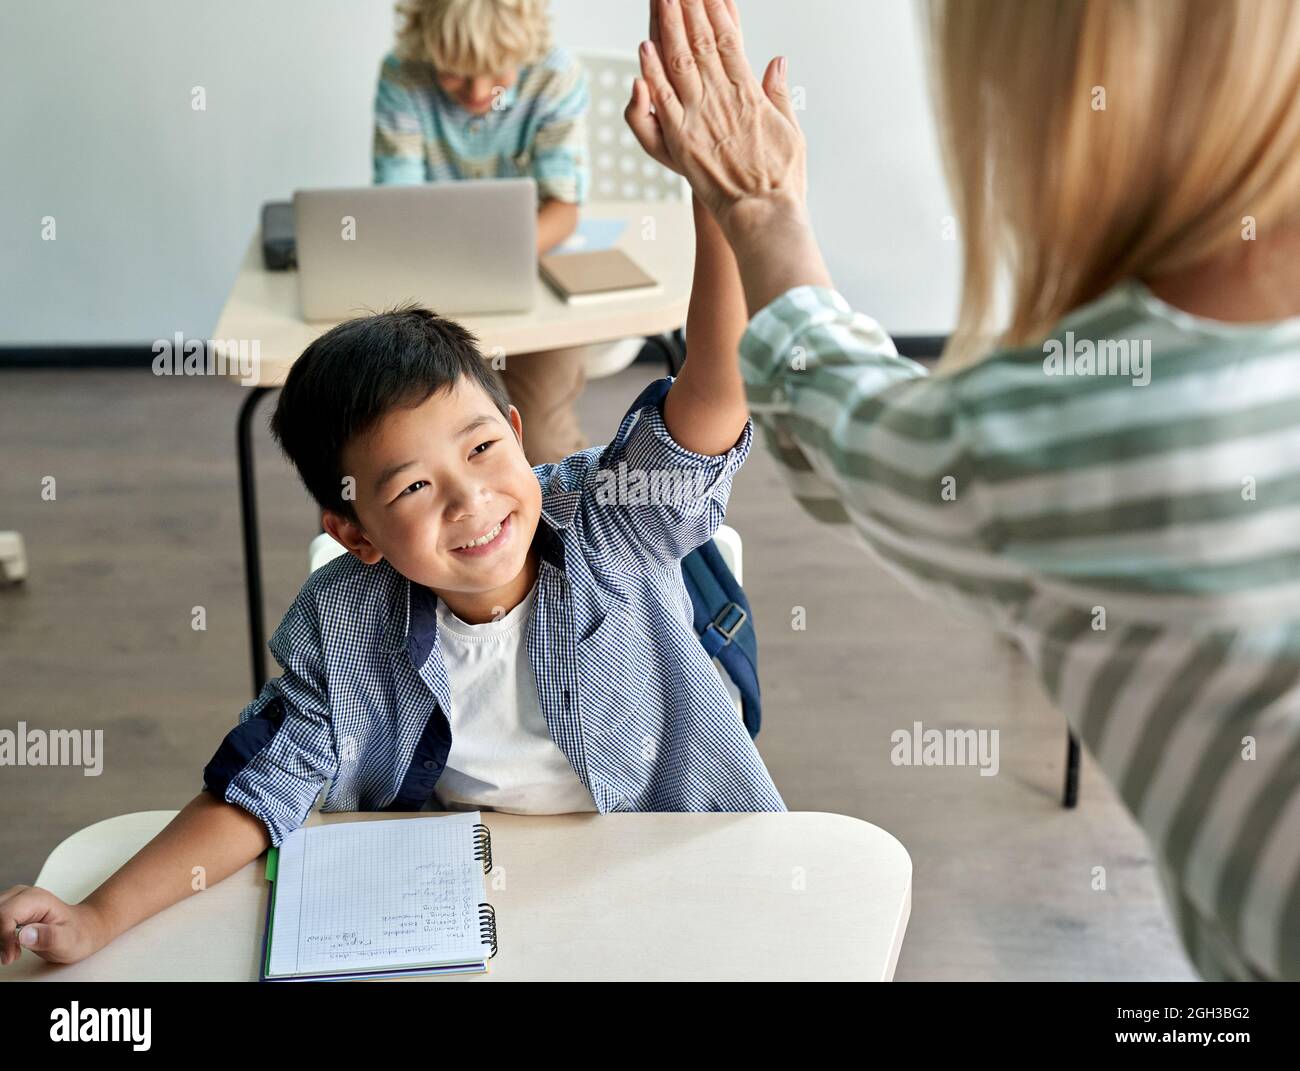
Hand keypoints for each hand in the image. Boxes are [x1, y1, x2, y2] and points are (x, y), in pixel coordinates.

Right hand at [0, 885, 108, 965]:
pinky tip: (10, 946)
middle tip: (11, 955)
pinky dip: (0, 935)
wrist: (83, 929)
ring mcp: (15, 901)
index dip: (4, 937)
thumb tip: (24, 935)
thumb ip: (48, 937)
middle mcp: (23, 895)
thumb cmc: (78, 934)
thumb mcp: (68, 940)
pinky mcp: (10, 909)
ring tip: (12, 951)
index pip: (6, 915)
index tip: (11, 956)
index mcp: (37, 899)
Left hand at [623, 0, 806, 232]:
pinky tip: (644, 49)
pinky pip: (664, 100)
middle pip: (702, 42)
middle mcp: (724, 99)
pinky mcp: (682, 140)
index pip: (730, 41)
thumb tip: (778, 62)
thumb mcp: (790, 130)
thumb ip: (779, 94)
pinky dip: (653, 74)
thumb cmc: (780, 180)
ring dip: (670, 28)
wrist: (764, 214)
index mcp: (751, 93)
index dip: (718, 11)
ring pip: (681, 62)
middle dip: (690, 9)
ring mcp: (701, 117)